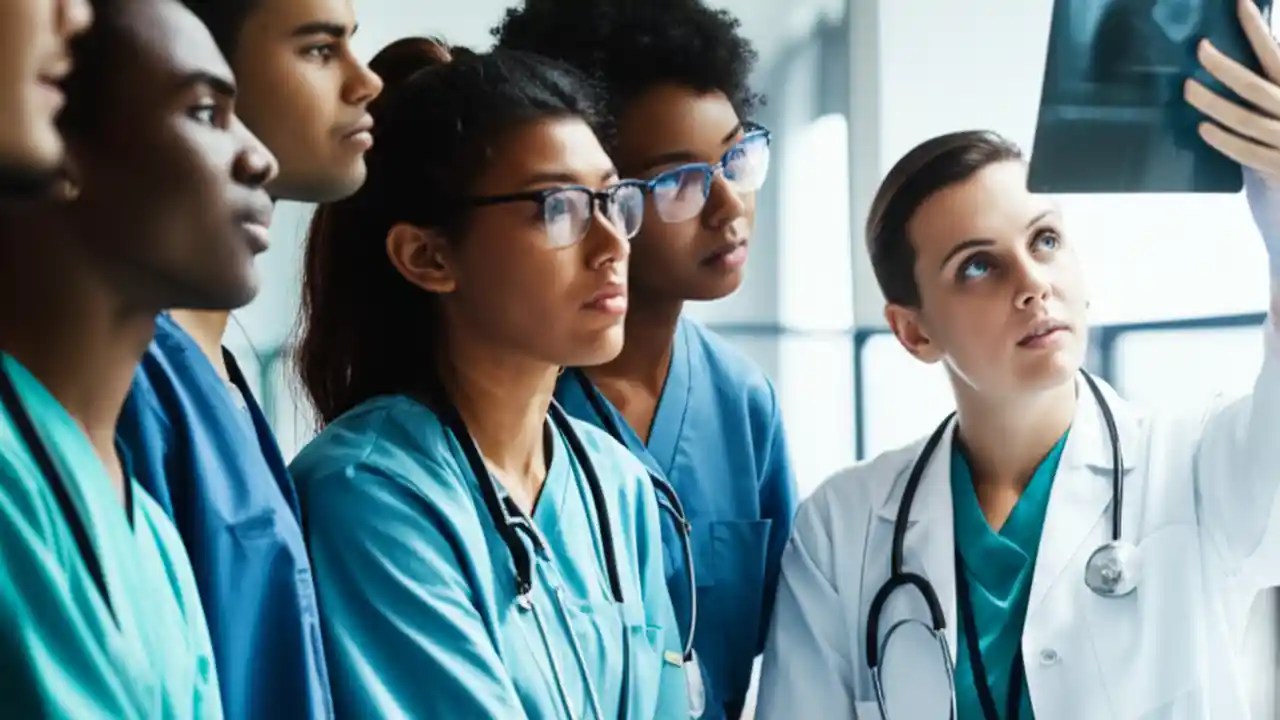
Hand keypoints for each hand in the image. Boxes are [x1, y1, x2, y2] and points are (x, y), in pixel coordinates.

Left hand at [1185, 0, 1279, 267]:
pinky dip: (1225, 140)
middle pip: (1260, 85)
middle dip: (1228, 66)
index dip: (1258, 30)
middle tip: (1199, 48)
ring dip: (1214, 103)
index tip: (1240, 4)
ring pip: (1249, 119)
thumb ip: (1267, 90)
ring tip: (1187, 88)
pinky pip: (1249, 153)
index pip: (1277, 57)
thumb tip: (1234, 58)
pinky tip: (1202, 129)